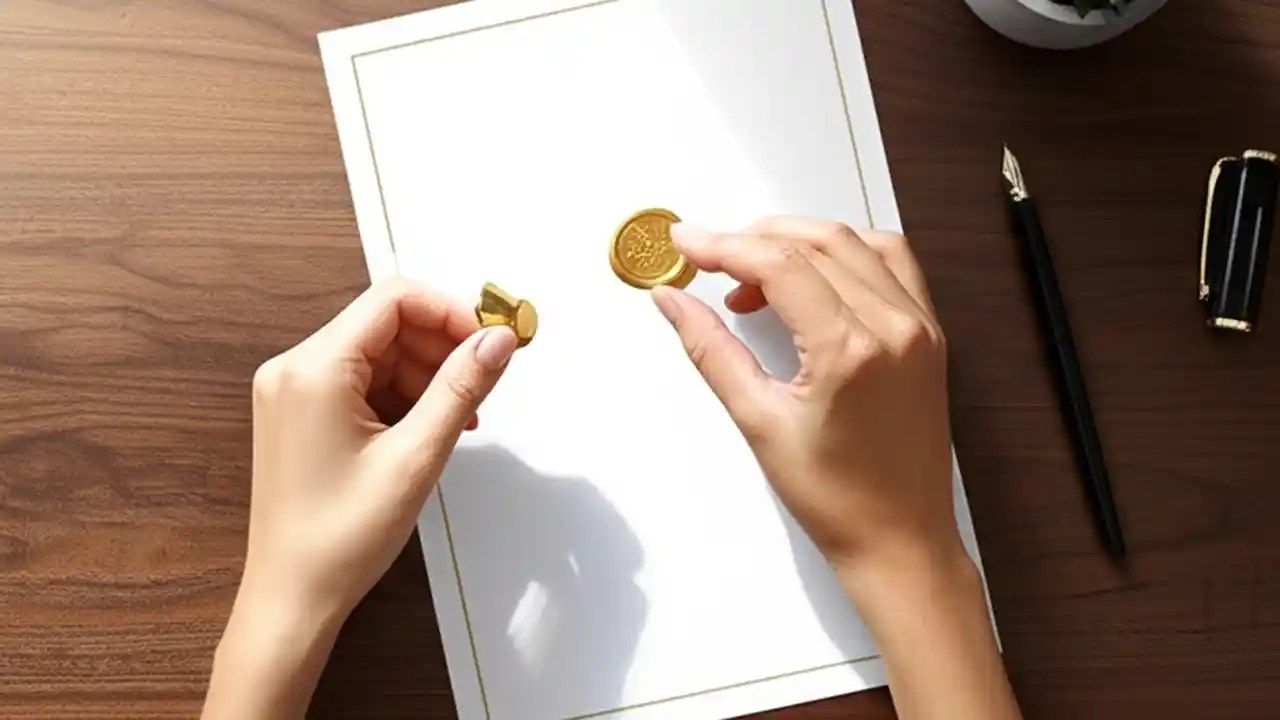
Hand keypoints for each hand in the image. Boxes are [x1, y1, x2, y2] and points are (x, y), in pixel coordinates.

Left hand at [204, 278, 517, 718]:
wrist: (292, 598)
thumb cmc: (338, 540)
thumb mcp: (416, 457)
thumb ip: (461, 388)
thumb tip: (497, 340)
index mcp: (312, 369)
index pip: (393, 299)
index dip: (450, 311)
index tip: (489, 340)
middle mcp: (295, 370)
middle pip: (386, 322)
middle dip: (442, 346)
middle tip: (484, 382)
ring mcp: (295, 392)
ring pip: (379, 352)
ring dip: (426, 374)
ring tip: (460, 419)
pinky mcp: (303, 414)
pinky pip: (363, 381)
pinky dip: (403, 395)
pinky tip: (431, 428)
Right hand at [651, 217, 959, 573]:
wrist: (899, 538)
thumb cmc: (836, 497)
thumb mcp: (758, 420)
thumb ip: (711, 349)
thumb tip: (671, 300)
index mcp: (851, 350)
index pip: (780, 265)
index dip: (724, 246)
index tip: (687, 242)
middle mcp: (895, 327)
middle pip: (817, 243)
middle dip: (756, 239)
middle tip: (710, 257)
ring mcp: (921, 327)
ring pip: (856, 243)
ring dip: (800, 241)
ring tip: (755, 271)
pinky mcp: (931, 334)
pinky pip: (893, 263)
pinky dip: (848, 252)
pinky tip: (813, 274)